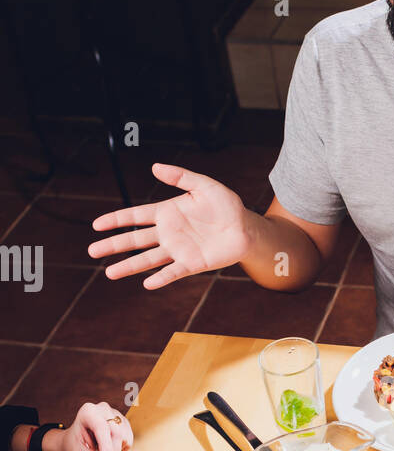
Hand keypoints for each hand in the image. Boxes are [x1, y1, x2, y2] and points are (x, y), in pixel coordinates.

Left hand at [43, 402, 133, 450]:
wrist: (77, 439)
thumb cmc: (74, 443)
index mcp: (88, 411)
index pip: (101, 426)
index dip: (106, 444)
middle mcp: (104, 410)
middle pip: (116, 432)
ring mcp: (116, 415)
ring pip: (125, 437)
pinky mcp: (124, 423)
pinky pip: (128, 440)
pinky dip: (121, 449)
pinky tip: (110, 450)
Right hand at [88, 164, 251, 288]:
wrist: (245, 228)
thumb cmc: (226, 206)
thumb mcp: (203, 185)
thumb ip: (180, 176)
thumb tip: (155, 167)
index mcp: (167, 213)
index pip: (135, 216)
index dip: (116, 220)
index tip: (97, 224)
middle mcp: (168, 233)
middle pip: (134, 239)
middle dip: (113, 245)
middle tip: (92, 251)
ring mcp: (178, 250)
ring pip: (147, 259)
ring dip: (128, 266)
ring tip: (109, 274)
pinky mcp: (191, 264)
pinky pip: (172, 272)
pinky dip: (160, 278)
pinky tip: (146, 283)